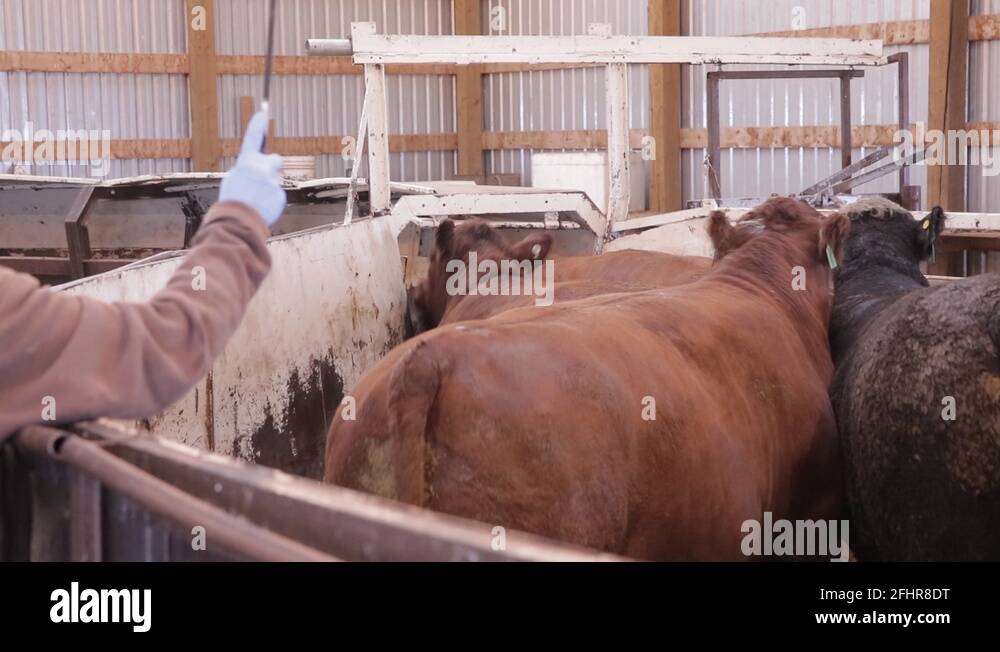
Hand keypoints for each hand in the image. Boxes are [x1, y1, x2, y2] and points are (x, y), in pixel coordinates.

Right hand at [219, 109, 285, 225]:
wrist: (238, 222)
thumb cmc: (232, 201)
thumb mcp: (233, 179)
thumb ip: (246, 170)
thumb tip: (256, 167)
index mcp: (246, 163)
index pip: (252, 138)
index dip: (257, 125)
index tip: (263, 114)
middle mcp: (261, 169)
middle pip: (275, 160)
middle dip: (272, 165)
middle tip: (264, 175)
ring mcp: (272, 182)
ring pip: (274, 181)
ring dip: (268, 188)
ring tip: (255, 200)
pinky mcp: (280, 196)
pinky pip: (276, 196)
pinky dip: (270, 201)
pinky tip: (261, 208)